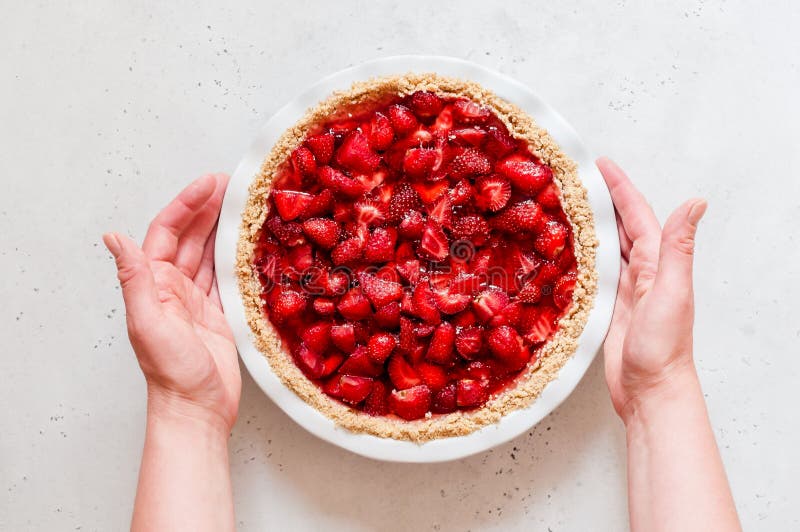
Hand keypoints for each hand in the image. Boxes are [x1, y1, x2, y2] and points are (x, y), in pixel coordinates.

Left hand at [103, 173, 239, 432]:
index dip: (186, 204)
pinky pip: (226, 275)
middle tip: (231, 184)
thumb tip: (114, 238)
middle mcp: (173, 287)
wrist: (197, 409)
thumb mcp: (149, 323)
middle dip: (207, 207)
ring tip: (241, 203)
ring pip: (210, 252)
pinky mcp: (218, 313)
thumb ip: (135, 279)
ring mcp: (196, 300)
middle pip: (191, 236)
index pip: (168, 232)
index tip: (208, 184)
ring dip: (222, 226)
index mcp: (153, 284)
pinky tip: (248, 242)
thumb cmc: (172, 374)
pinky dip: (236, 256)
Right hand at [597, 158, 706, 422]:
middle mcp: (642, 272)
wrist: (651, 391)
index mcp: (657, 263)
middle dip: (603, 200)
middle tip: (578, 179)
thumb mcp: (671, 291)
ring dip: (592, 225)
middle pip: (621, 226)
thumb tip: (696, 203)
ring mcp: (626, 291)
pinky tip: (571, 253)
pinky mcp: (610, 308)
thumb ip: (678, 248)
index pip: (637, 215)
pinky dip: (584, 257)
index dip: (620, 188)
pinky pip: (595, 274)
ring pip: (607, 248)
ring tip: (571, 206)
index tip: (601, 165)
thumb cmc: (663, 348)